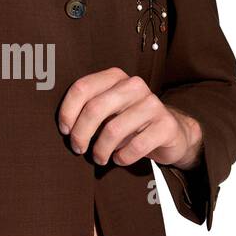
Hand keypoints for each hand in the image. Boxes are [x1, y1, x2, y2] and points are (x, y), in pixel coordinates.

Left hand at [57, 68, 202, 169]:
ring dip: (101, 149)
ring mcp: (152, 104)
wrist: (171, 131)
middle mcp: (134, 85)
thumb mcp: (108, 110)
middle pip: (94, 108)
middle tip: (78, 148)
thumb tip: (64, 126)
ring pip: (113, 129)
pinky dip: (122, 157)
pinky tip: (119, 158)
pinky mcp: (166, 125)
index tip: (64, 130)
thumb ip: (88, 108)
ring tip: (99, 158)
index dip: (68, 111)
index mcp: (115, 77)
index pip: (82, 88)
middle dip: (81, 133)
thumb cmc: (130, 121)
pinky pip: (136, 145)